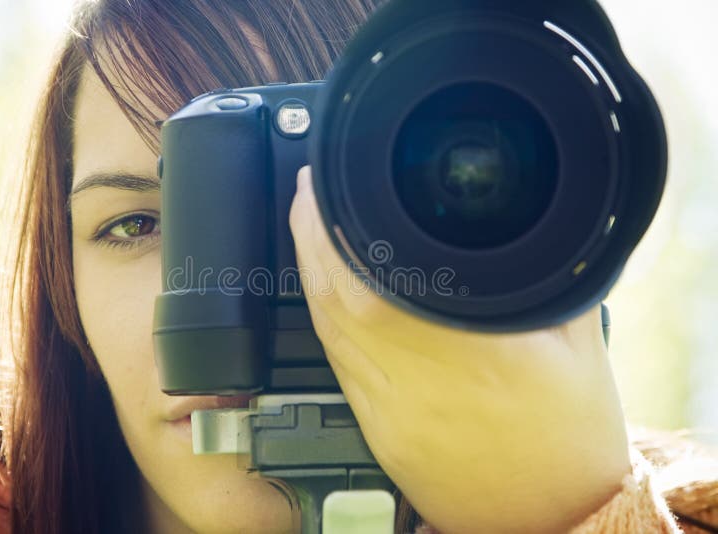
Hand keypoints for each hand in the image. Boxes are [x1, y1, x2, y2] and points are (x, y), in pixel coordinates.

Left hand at [289, 166, 630, 533]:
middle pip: (329, 294)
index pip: (371, 273)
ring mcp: (384, 406)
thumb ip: (551, 279)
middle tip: (309, 191)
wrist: (547, 521)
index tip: (327, 185)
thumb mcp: (580, 344)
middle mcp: (410, 375)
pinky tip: (327, 290)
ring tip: (311, 228)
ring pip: (323, 326)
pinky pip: (333, 360)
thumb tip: (533, 229)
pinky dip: (322, 315)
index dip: (331, 224)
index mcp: (462, 348)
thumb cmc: (570, 441)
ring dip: (308, 270)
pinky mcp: (376, 427)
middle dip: (308, 233)